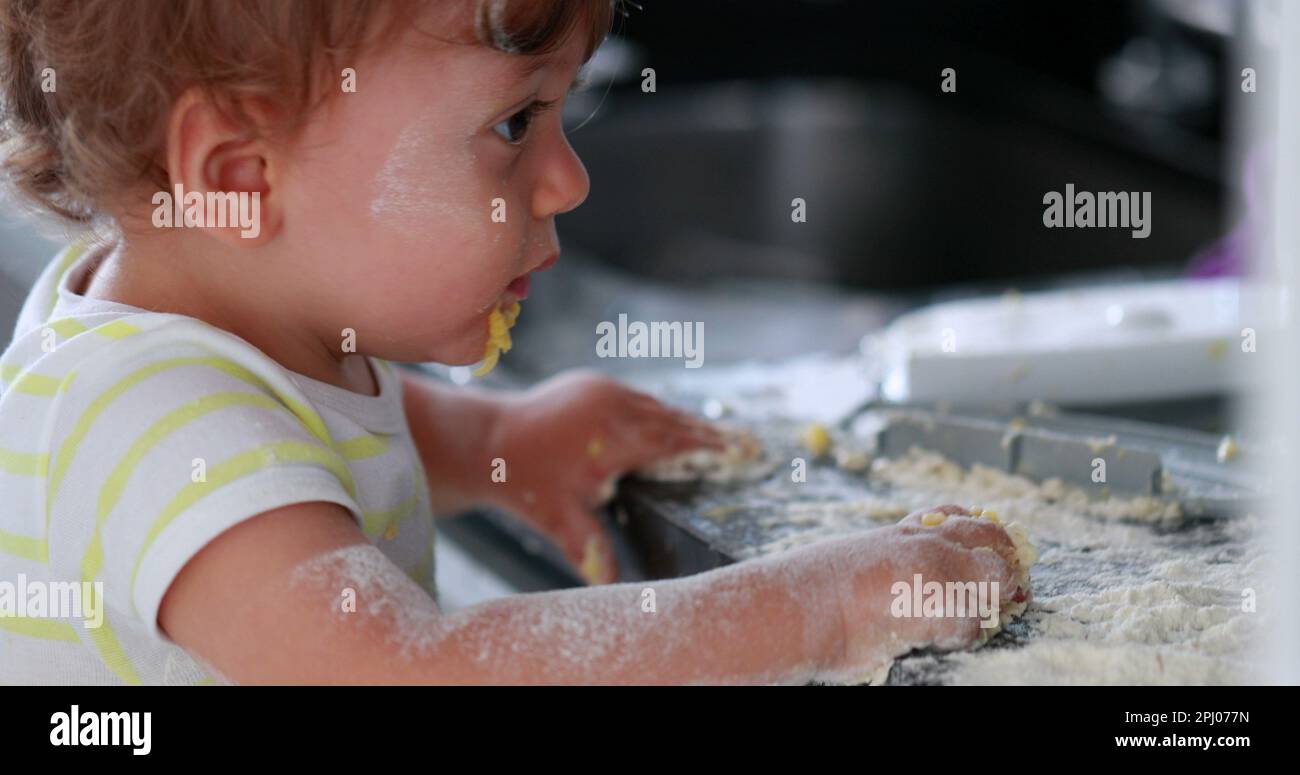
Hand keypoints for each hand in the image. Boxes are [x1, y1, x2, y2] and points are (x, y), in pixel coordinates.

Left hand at [487, 370, 722, 583]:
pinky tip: (667, 423)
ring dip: (681, 421)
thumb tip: (617, 588)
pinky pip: (634, 397)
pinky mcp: (589, 383)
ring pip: (654, 406)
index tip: (741, 448)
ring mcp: (600, 388)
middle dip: (706, 432)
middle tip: (743, 442)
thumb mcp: (558, 520)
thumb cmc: (525, 482)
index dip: (710, 446)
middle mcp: (612, 405)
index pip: (674, 440)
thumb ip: (591, 549)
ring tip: (712, 435)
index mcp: (613, 436)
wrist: (484, 439)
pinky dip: (655, 412)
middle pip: (672, 419)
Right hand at [806, 505, 1018, 681]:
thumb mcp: (848, 565)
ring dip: (997, 594)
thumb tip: (892, 588)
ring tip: (990, 610)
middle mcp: (925, 542)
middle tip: (1013, 579)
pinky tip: (944, 639)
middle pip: (989, 534)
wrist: (803, 607)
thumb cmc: (810, 593)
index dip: (976, 529)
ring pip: (998, 573)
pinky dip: (966, 634)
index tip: (987, 540)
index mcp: (900, 533)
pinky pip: (977, 622)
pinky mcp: (945, 604)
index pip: (952, 515)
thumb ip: (880, 566)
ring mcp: (939, 568)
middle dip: (1006, 554)